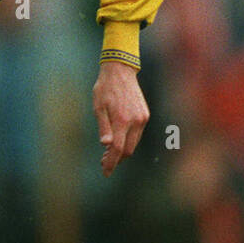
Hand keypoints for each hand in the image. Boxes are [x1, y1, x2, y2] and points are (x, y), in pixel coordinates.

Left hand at [92, 60, 149, 176]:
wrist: (120, 70)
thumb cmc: (105, 88)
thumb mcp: (98, 107)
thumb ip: (103, 127)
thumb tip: (106, 145)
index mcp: (122, 120)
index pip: (117, 149)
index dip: (111, 163)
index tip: (105, 171)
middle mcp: (135, 121)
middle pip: (127, 150)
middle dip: (116, 159)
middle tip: (104, 162)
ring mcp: (142, 118)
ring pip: (133, 143)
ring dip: (122, 151)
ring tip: (109, 153)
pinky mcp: (145, 115)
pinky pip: (137, 134)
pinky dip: (128, 141)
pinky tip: (118, 140)